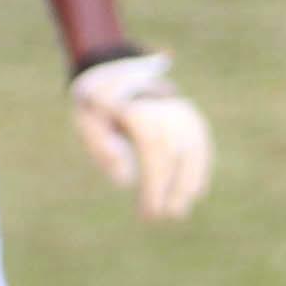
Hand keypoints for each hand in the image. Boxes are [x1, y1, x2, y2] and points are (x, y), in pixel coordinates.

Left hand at [68, 50, 212, 220]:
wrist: (112, 69)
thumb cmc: (94, 105)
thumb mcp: (86, 121)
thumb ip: (101, 146)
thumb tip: (125, 180)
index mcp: (134, 104)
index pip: (153, 147)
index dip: (155, 182)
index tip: (149, 211)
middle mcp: (162, 103)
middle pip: (173, 149)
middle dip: (171, 186)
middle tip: (164, 217)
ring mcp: (178, 106)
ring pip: (192, 145)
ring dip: (189, 180)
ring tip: (179, 211)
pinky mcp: (188, 112)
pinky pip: (200, 140)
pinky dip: (200, 166)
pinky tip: (196, 192)